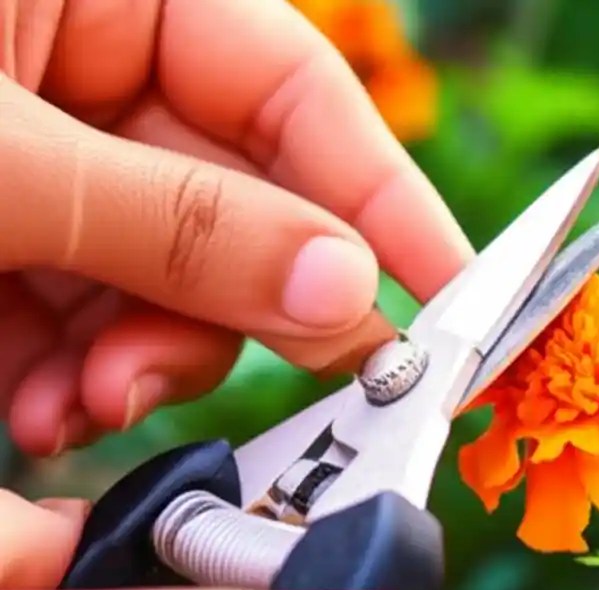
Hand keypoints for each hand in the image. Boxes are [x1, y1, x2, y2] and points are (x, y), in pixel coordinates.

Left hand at [0, 0, 473, 455]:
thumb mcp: (3, 167)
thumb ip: (181, 225)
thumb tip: (349, 296)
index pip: (294, 86)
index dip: (384, 197)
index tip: (455, 299)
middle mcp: (83, 70)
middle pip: (237, 205)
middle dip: (232, 315)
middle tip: (279, 394)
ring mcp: (39, 160)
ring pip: (163, 280)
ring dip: (141, 365)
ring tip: (80, 409)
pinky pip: (80, 315)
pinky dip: (72, 378)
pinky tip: (43, 410)